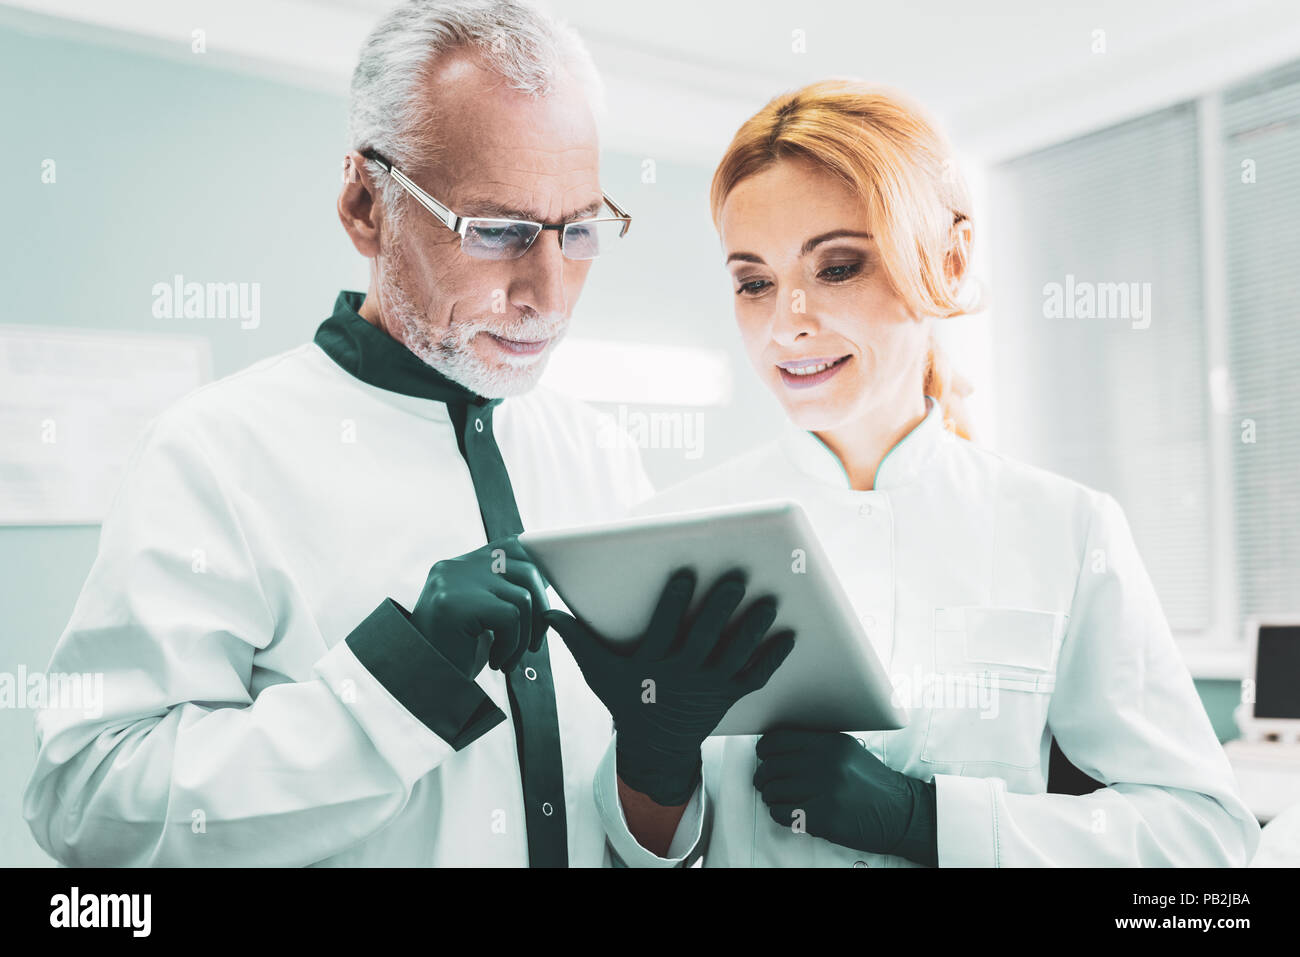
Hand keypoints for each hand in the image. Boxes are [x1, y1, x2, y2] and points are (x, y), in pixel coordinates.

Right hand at [410, 536, 548, 678]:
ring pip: (522, 597)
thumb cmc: (455, 654)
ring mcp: (452, 581)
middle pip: (527, 570)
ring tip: (509, 660)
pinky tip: (496, 662)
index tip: (542, 607)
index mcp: (462, 564)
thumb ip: (506, 590)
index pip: (515, 547)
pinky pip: (510, 617)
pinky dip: (512, 645)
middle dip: (540, 612)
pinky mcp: (454, 603)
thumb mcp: (484, 617)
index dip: (538, 574)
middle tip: (533, 645)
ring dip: (525, 636)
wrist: (420, 684)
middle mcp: (456, 566)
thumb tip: (551, 575)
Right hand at [544, 568, 794, 806]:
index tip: (685, 572)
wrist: (655, 747)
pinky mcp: (728, 696)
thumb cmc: (626, 698)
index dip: (673, 602)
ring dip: (753, 629)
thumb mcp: (598, 673)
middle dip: (721, 608)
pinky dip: (772, 659)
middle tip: (737, 577)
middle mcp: (680, 678)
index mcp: (649, 667)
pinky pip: (754, 677)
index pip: (662, 629)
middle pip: (704, 639)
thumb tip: (547, 612)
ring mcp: (707, 689)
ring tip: (769, 600)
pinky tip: (789, 636)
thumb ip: (577, 640)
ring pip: (735, 656)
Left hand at [754, 730, 937, 865]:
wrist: (901, 813)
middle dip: (763, 776)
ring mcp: (826, 791)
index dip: (765, 748)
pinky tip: (788, 812)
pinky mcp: (824, 817)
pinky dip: (779, 813)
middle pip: (773, 766)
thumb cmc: (874, 785)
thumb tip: (777, 748)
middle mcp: (827, 764)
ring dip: (771, 796)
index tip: (763, 755)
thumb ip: (817, 746)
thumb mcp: (849, 753)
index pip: (780, 740)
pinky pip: (782, 813)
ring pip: (774, 790)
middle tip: (765, 782)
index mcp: (831, 744)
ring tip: (778, 799)